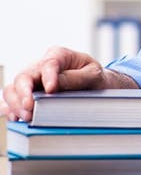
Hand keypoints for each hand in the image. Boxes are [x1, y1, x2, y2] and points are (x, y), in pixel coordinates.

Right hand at [1, 46, 135, 122]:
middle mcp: (40, 66)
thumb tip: (55, 86)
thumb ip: (76, 78)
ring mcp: (31, 81)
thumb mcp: (93, 74)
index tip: (51, 90)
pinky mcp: (27, 95)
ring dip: (16, 104)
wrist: (95, 85)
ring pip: (12, 89)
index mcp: (58, 55)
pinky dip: (11, 110)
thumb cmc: (95, 77)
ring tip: (27, 117)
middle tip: (30, 109)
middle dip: (24, 93)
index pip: (49, 63)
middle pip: (23, 76)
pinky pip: (12, 101)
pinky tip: (17, 119)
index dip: (48, 76)